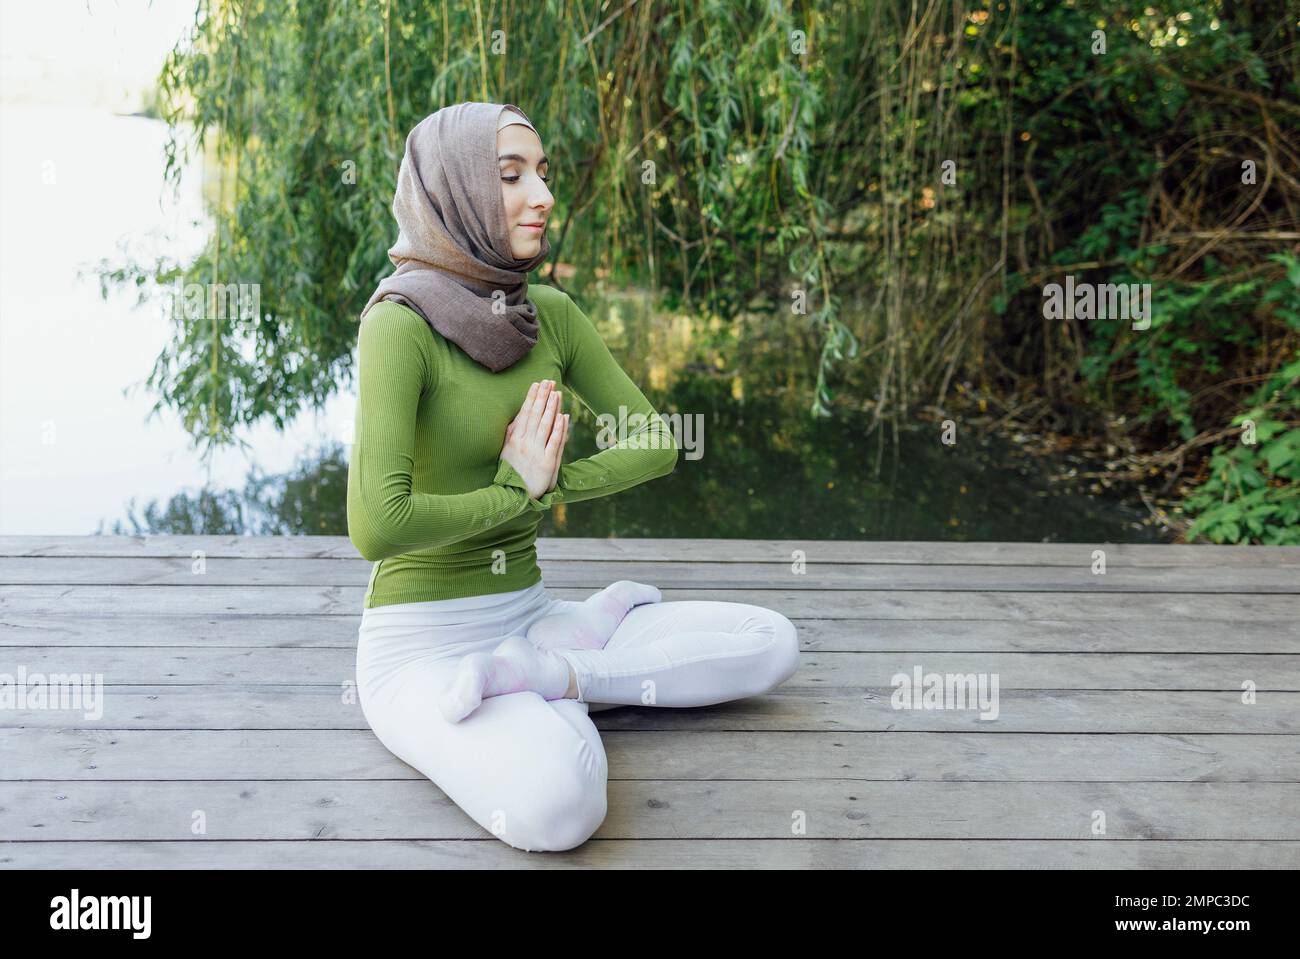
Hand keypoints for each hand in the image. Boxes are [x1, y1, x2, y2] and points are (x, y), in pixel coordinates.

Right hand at [502, 380, 569, 500]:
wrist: (512, 495)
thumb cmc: (509, 473)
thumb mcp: (505, 451)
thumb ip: (511, 434)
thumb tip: (516, 417)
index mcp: (514, 439)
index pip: (524, 413)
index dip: (531, 397)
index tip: (537, 384)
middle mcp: (525, 443)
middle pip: (535, 415)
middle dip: (543, 397)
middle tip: (549, 381)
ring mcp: (536, 452)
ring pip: (545, 425)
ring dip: (551, 408)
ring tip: (556, 393)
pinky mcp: (547, 463)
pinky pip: (554, 442)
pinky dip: (558, 429)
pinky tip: (562, 416)